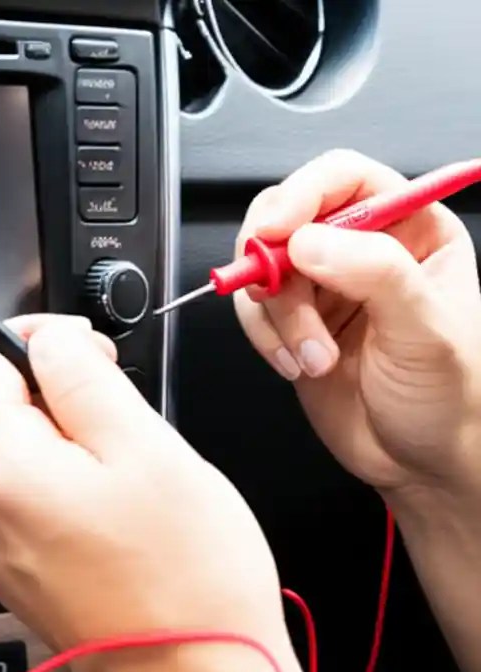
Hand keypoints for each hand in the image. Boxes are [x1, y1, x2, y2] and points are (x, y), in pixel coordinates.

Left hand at [0, 315, 319, 671]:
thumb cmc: (187, 581)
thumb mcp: (146, 448)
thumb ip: (83, 378)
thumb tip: (47, 338)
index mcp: (0, 470)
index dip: (26, 335)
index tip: (80, 346)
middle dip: (57, 392)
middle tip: (125, 414)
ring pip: (18, 454)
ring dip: (69, 440)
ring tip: (132, 473)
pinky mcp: (20, 572)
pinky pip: (31, 500)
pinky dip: (69, 484)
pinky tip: (120, 509)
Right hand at [233, 150, 480, 496]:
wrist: (422, 463)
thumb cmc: (450, 397)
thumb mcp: (426, 330)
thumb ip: (374, 273)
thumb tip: (309, 240)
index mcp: (412, 229)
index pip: (345, 178)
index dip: (304, 193)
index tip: (277, 229)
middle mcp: (363, 247)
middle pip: (289, 213)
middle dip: (275, 260)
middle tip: (276, 294)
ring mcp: (323, 284)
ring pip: (262, 263)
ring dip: (276, 315)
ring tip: (312, 354)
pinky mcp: (292, 320)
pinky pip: (251, 308)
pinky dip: (264, 338)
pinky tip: (299, 363)